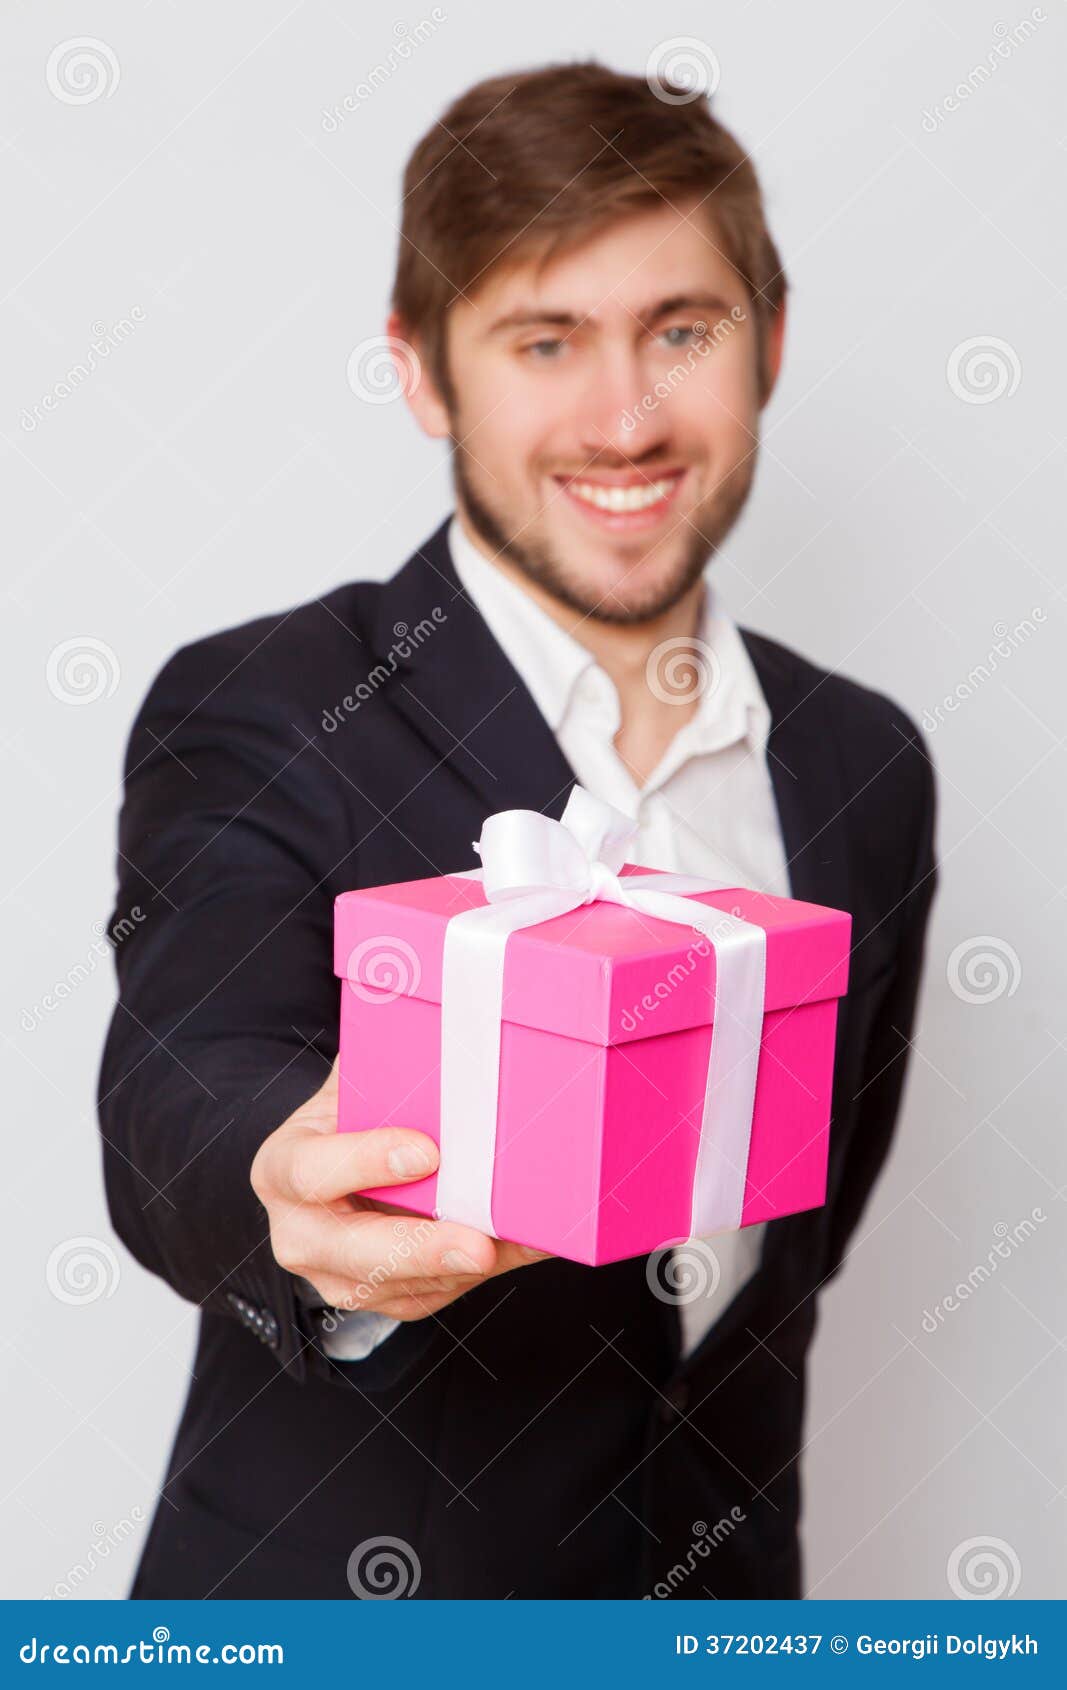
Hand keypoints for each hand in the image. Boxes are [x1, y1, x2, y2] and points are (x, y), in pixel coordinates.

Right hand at [250, 1057, 551, 1322]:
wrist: (323, 1172)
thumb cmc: (348, 1117)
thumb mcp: (349, 1084)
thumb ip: (381, 1060)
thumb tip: (448, 1012)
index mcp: (285, 1166)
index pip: (313, 1170)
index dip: (366, 1161)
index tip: (428, 1152)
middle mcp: (298, 1231)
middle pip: (354, 1252)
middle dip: (423, 1249)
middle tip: (479, 1244)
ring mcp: (332, 1275)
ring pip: (395, 1289)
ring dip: (460, 1271)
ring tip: (517, 1246)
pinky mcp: (373, 1299)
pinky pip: (425, 1299)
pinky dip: (473, 1279)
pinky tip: (515, 1251)